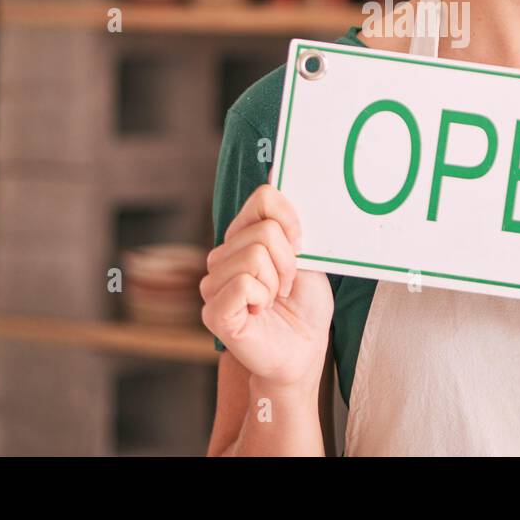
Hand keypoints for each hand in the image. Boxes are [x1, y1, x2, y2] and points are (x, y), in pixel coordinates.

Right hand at [200, 183, 333, 392]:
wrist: (303, 354)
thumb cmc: (304, 308)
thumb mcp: (306, 257)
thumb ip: (290, 220)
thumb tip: (278, 165)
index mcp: (243, 238)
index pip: (263, 198)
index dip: (290, 219)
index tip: (301, 245)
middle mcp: (222, 256)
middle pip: (264, 229)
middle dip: (289, 260)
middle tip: (287, 286)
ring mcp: (213, 283)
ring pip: (254, 255)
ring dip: (278, 281)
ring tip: (274, 300)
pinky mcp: (214, 310)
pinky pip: (243, 283)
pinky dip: (263, 297)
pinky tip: (260, 312)